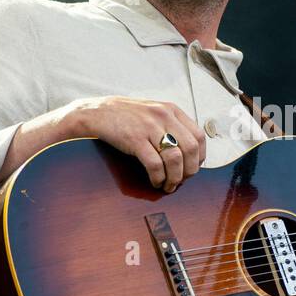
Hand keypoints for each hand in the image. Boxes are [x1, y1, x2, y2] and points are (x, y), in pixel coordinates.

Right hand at [60, 96, 206, 191]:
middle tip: (181, 181)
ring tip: (168, 185)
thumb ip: (171, 126)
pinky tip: (155, 182)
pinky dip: (158, 178)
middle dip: (189, 171)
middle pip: (191, 149)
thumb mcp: (153, 113)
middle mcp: (164, 116)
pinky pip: (155, 165)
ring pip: (175, 159)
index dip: (199, 157)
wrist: (96, 112)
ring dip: (174, 178)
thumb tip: (188, 151)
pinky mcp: (135, 139)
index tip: (192, 168)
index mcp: (171, 110)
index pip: (199, 136)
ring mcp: (149, 127)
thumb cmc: (125, 117)